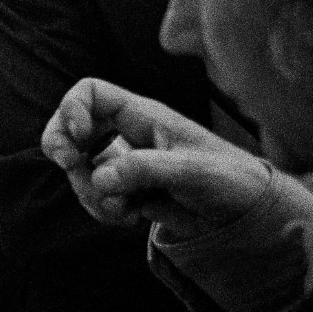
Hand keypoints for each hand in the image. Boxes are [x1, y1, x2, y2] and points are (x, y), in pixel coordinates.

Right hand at [41, 77, 271, 240]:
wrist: (247, 215)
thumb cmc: (231, 179)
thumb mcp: (193, 171)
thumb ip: (146, 169)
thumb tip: (100, 177)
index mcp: (142, 116)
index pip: (90, 93)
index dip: (72, 110)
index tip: (78, 139)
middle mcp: (126, 136)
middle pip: (70, 131)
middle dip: (65, 152)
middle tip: (72, 168)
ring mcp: (123, 165)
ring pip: (80, 172)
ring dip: (91, 193)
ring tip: (124, 208)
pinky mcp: (126, 193)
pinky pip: (94, 198)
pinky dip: (103, 211)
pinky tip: (131, 218)